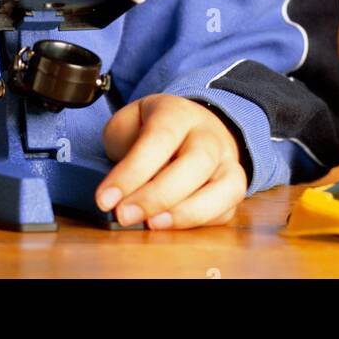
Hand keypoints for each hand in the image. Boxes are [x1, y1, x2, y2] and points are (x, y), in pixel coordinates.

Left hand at [96, 94, 247, 228]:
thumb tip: (119, 191)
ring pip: (225, 187)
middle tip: (125, 215)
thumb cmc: (152, 130)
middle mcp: (209, 134)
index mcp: (178, 112)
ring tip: (153, 225)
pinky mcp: (234, 187)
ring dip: (187, 212)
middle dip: (159, 195)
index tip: (104, 200)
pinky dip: (201, 223)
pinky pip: (226, 210)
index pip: (159, 138)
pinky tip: (172, 226)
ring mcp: (228, 161)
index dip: (132, 172)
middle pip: (198, 161)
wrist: (191, 125)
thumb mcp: (128, 125)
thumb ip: (121, 149)